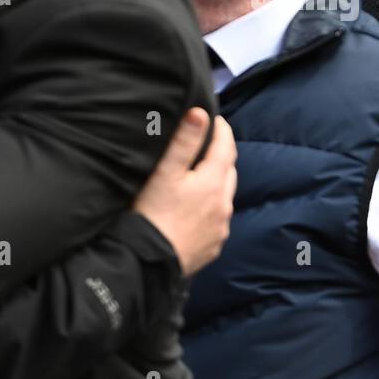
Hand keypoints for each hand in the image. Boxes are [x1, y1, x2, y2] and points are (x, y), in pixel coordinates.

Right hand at [133, 107, 235, 276]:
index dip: (221, 130)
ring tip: (202, 178)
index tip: (216, 119)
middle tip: (209, 145)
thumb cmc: (154, 214)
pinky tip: (197, 212)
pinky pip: (217, 222)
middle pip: (229, 172)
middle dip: (222, 156)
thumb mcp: (166, 173)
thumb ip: (184, 142)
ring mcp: (220, 228)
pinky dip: (211, 210)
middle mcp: (223, 205)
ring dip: (217, 184)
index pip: (226, 147)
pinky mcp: (212, 247)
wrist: (149, 264)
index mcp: (214, 182)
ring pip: (224, 198)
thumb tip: (200, 114)